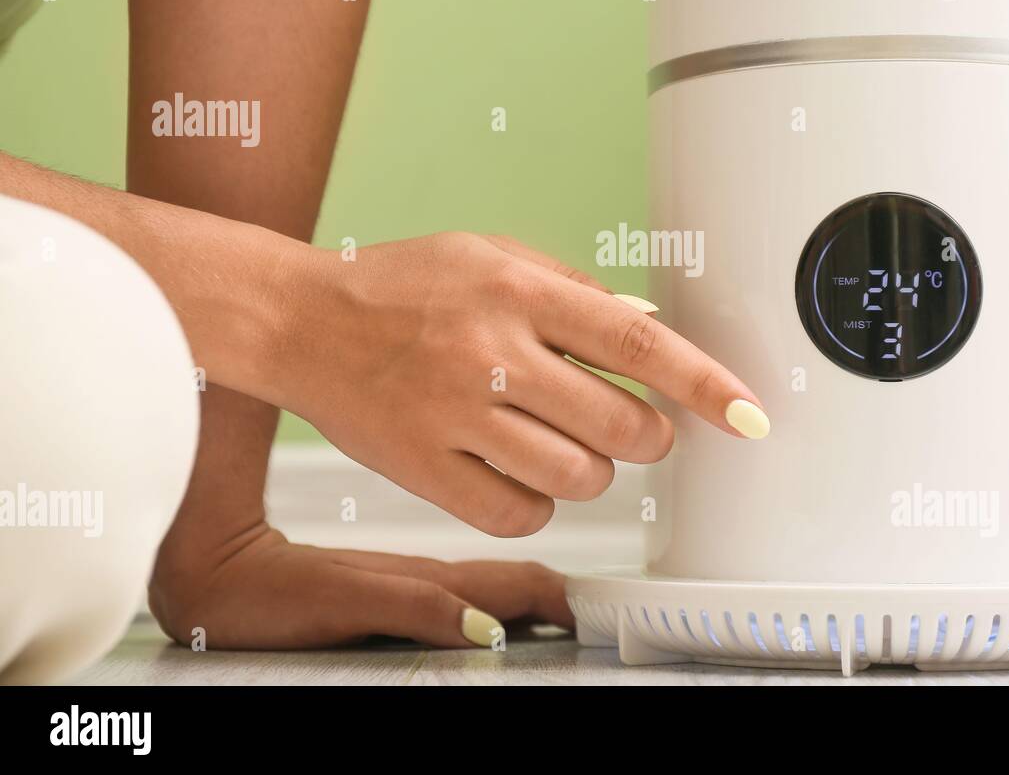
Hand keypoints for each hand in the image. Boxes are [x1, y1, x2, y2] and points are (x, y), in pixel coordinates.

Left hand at [150, 520, 572, 649]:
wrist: (209, 569)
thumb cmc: (265, 594)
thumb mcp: (342, 602)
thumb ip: (413, 607)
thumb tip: (484, 627)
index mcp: (429, 579)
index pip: (522, 588)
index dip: (569, 599)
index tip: (610, 609)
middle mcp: (430, 580)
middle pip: (520, 587)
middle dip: (569, 598)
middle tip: (612, 615)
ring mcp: (416, 585)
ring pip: (496, 587)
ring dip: (541, 596)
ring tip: (579, 611)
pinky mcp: (396, 593)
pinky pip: (466, 596)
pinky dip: (502, 601)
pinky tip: (508, 614)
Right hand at [272, 232, 768, 536]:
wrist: (301, 321)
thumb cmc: (404, 283)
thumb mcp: (492, 255)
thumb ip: (573, 291)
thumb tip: (649, 330)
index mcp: (517, 291)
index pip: (636, 342)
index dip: (705, 383)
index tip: (750, 415)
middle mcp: (491, 352)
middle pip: (622, 426)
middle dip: (649, 436)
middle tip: (633, 426)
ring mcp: (456, 416)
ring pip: (579, 476)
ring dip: (593, 469)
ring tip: (560, 439)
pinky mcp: (425, 470)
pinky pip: (519, 515)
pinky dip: (537, 502)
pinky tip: (518, 469)